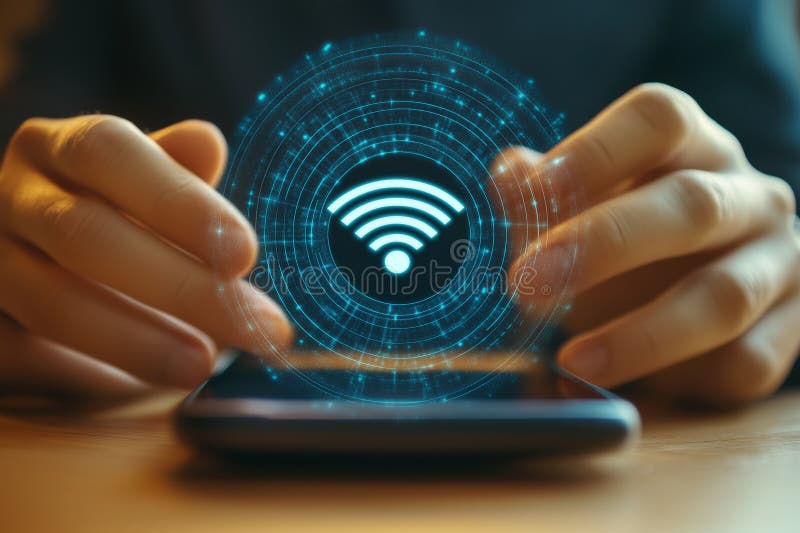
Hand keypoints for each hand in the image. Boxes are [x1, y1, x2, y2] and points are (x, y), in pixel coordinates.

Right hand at [0, 116, 291, 397]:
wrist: (34, 263)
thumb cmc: (109, 217)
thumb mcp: (144, 189)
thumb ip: (174, 175)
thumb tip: (206, 140)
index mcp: (59, 148)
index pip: (110, 153)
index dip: (177, 202)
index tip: (245, 253)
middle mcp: (10, 194)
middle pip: (85, 234)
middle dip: (180, 285)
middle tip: (256, 326)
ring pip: (50, 301)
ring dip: (137, 339)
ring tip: (204, 365)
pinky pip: (22, 354)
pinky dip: (83, 373)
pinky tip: (140, 389)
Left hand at [493, 84, 799, 405]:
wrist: (714, 283)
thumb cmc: (631, 232)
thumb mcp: (586, 203)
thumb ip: (544, 192)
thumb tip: (512, 176)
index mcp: (693, 147)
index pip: (660, 120)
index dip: (596, 150)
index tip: (536, 188)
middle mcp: (748, 196)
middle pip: (692, 205)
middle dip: (604, 245)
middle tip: (527, 282)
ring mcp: (780, 262)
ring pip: (723, 296)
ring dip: (639, 333)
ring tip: (570, 358)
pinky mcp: (792, 328)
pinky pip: (745, 361)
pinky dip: (679, 378)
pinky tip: (625, 385)